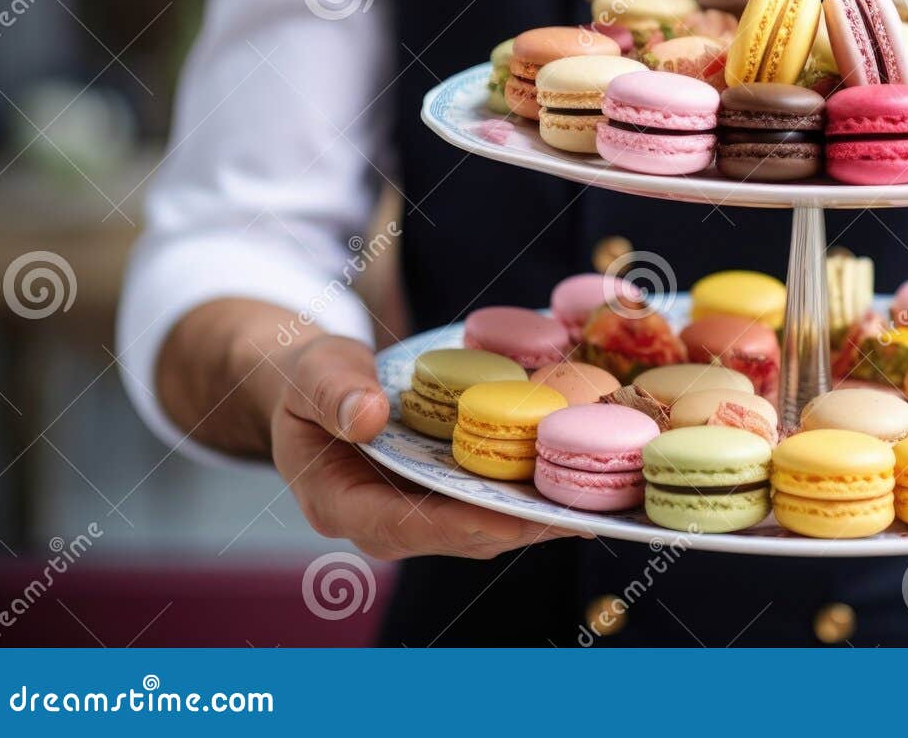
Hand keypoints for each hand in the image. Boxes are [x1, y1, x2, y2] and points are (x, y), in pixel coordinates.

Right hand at [271, 334, 589, 559]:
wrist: (320, 385)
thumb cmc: (311, 378)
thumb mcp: (312, 373)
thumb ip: (334, 394)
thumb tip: (366, 416)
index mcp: (339, 503)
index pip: (403, 525)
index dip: (461, 524)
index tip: (514, 517)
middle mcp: (383, 523)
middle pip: (460, 535)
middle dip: (521, 525)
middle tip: (580, 513)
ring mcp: (418, 517)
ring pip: (486, 528)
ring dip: (539, 516)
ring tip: (596, 500)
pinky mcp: (446, 501)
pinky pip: (494, 504)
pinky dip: (533, 493)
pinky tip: (576, 474)